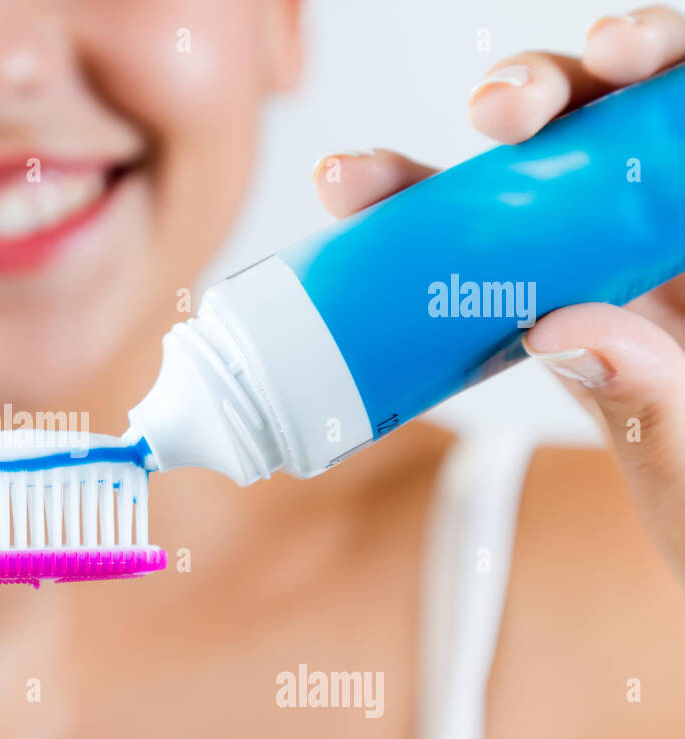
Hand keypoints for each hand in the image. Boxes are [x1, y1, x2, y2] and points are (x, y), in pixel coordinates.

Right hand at [312, 5, 684, 582]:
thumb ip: (654, 401)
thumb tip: (564, 331)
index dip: (664, 63)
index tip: (618, 60)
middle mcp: (669, 254)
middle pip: (612, 130)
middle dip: (554, 93)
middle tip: (501, 113)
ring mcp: (611, 285)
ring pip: (530, 190)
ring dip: (450, 170)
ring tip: (371, 178)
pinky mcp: (556, 323)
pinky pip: (482, 266)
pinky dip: (413, 238)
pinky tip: (361, 220)